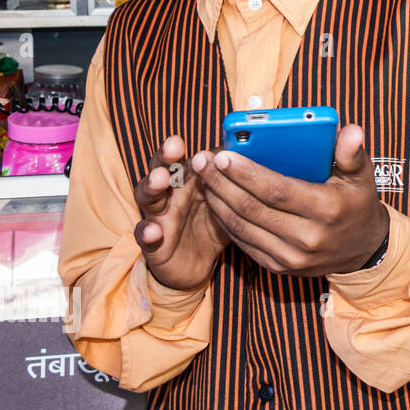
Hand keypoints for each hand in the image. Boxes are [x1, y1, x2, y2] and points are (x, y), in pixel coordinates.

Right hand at [134, 135, 230, 291]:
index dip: (199, 151)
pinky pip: (145, 235)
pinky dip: (147, 232)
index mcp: (189, 180)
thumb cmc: (213, 225)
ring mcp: (158, 215)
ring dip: (152, 185)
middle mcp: (170, 192)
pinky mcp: (151, 241)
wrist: (195, 264)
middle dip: (167, 156)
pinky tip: (153, 230)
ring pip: (148, 195)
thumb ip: (238, 184)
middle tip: (175, 145)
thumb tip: (265, 159)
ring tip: (160, 179)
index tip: (212, 144)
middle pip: (163, 167)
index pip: (191, 157)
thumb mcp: (229, 204)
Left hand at [192, 124, 389, 277]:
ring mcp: (293, 257)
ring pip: (243, 227)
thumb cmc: (357, 203)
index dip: (246, 173)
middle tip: (203, 161)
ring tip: (203, 178)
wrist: (362, 249)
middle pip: (253, 208)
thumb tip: (350, 130)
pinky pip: (245, 243)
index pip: (278, 190)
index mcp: (328, 210)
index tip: (223, 155)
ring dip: (218, 201)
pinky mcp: (280, 268)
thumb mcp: (361, 175)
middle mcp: (309, 238)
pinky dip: (226, 221)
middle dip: (222, 182)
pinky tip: (215, 201)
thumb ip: (352, 152)